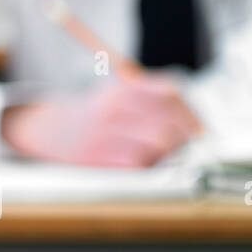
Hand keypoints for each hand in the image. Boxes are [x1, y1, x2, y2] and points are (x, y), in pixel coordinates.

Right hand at [0, 73, 203, 166]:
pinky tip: (145, 163)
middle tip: (186, 145)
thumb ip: (156, 96)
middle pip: (169, 120)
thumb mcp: (120, 93)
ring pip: (159, 141)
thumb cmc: (98, 115)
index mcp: (120, 87)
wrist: (53, 131)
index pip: (170, 91)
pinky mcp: (96, 157)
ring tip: (167, 154)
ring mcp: (103, 133)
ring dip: (169, 151)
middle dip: (184, 136)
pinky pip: (140, 162)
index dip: (191, 112)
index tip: (199, 128)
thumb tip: (197, 123)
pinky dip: (149, 164)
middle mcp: (112, 107)